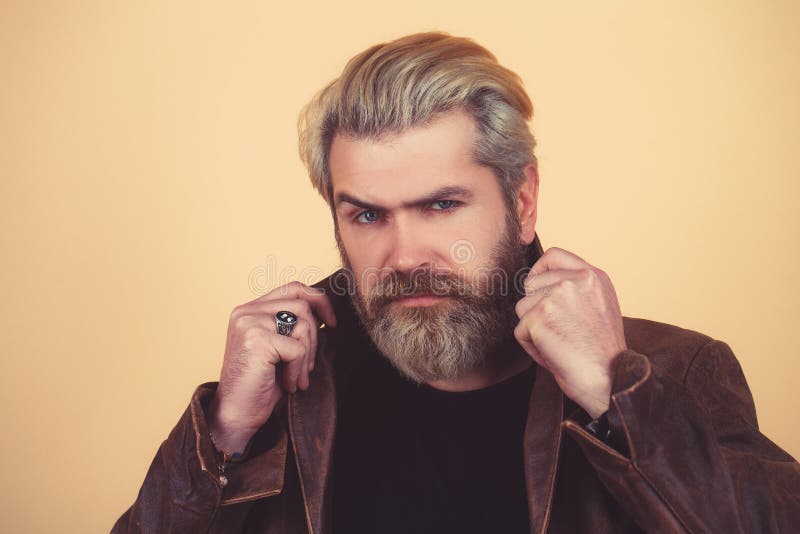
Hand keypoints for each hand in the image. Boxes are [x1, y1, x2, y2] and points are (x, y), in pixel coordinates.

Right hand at [208, 281, 336, 452]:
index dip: (318, 300)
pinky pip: (297, 348)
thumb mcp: (279, 348)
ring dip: (307, 356)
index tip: (331, 322)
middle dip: (314, 338)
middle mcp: (246, 311)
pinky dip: (298, 369)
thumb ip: (293, 326)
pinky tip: (287, 384)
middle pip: (302, 306)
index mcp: (250, 309)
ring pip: (302, 325)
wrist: (236, 414)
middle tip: (307, 367)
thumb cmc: (259, 384)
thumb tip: (325, 313)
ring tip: (296, 377)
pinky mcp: (256, 339)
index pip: (293, 288)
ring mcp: (249, 322)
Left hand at [513, 247, 626, 418]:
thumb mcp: (600, 304)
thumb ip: (577, 287)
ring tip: (560, 343)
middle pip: (531, 285)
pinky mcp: (538, 319)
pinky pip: (520, 331)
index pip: (554, 255)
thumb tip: (541, 281)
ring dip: (534, 328)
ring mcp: (555, 298)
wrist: (610, 380)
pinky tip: (554, 354)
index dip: (540, 270)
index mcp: (593, 276)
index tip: (538, 286)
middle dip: (537, 308)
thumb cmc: (603, 350)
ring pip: (522, 308)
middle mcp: (576, 281)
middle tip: (561, 330)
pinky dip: (531, 346)